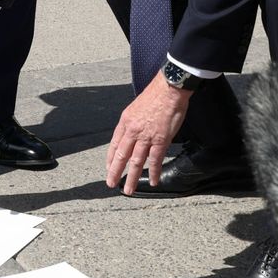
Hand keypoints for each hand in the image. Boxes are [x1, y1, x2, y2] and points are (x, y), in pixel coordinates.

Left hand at [105, 73, 191, 194]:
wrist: (169, 88)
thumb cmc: (156, 94)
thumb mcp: (136, 106)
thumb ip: (133, 121)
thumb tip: (133, 130)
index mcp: (125, 121)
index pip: (115, 144)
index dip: (110, 158)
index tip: (108, 167)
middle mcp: (133, 131)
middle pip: (121, 156)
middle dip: (115, 172)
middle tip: (111, 183)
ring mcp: (146, 137)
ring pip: (136, 162)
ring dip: (131, 177)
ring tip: (128, 189)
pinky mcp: (161, 140)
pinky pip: (155, 160)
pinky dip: (153, 172)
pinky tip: (152, 181)